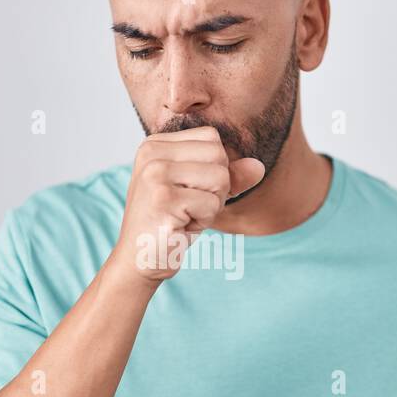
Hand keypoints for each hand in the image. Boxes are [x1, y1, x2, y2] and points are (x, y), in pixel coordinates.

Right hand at [108, 125, 263, 285]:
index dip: (215, 167)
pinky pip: (212, 204)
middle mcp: (151, 153)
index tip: (189, 190)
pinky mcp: (163, 199)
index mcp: (154, 144)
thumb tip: (258, 166)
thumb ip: (228, 175)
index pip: (211, 137)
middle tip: (189, 206)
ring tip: (185, 215)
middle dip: (217, 187)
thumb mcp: (200, 192)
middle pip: (218, 154)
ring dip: (212, 205)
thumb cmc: (169, 223)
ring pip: (220, 178)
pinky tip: (180, 226)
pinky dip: (204, 220)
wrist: (138, 259)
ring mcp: (155, 175)